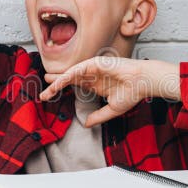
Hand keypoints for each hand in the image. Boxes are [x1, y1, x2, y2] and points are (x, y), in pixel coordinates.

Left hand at [39, 57, 179, 126]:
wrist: (143, 83)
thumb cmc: (132, 93)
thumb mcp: (112, 109)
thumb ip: (98, 116)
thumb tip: (86, 125)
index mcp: (97, 84)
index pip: (76, 86)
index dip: (63, 90)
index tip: (50, 96)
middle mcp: (93, 76)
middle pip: (69, 78)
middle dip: (56, 82)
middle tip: (43, 86)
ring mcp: (93, 69)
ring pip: (70, 74)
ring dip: (58, 80)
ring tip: (46, 86)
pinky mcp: (95, 63)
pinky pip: (77, 70)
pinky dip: (66, 76)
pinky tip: (57, 82)